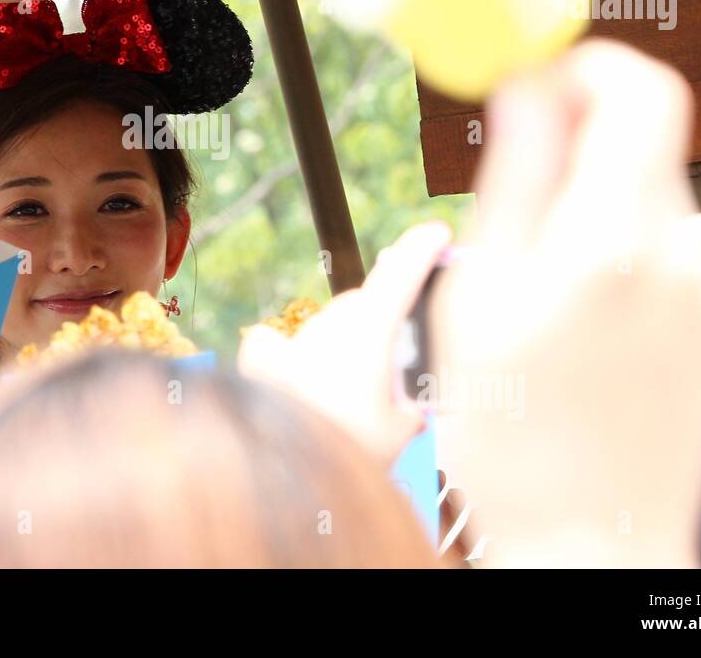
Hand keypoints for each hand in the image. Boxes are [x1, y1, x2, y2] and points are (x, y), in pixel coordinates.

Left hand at [238, 221, 450, 465]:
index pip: (400, 277)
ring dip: (344, 344)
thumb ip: (408, 408)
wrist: (285, 470)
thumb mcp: (399, 431)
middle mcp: (332, 324)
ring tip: (352, 390)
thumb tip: (407, 411)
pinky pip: (278, 341)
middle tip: (395, 359)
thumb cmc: (350, 448)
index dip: (421, 251)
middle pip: (366, 308)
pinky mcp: (264, 359)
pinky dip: (287, 350)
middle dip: (382, 324)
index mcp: (371, 331)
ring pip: (331, 326)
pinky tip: (287, 363)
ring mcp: (296, 337)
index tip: (436, 231)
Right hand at [431, 40, 700, 567]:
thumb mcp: (477, 295)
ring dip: (595, 202)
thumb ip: (511, 178)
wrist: (589, 540)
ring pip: (651, 196)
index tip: (538, 84)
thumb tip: (526, 84)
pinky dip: (621, 250)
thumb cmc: (511, 430)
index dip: (590, 65)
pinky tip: (580, 316)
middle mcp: (678, 255)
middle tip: (515, 192)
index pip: (641, 89)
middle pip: (644, 140)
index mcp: (613, 237)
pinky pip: (667, 253)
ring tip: (540, 277)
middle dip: (578, 142)